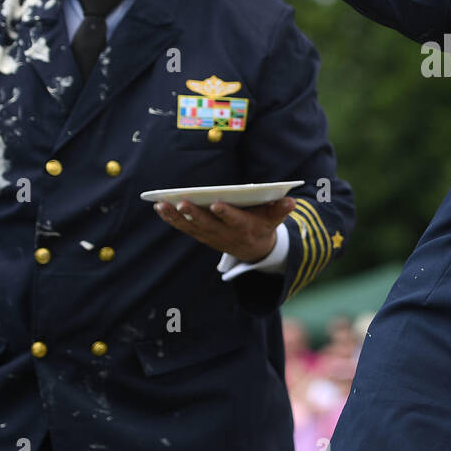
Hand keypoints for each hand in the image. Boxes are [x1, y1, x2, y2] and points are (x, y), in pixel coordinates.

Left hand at [155, 197, 295, 262]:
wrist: (254, 249)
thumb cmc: (263, 225)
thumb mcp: (274, 218)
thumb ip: (280, 209)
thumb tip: (290, 202)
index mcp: (244, 227)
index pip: (234, 220)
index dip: (226, 214)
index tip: (217, 203)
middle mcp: (225, 234)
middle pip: (208, 225)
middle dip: (194, 214)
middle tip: (182, 203)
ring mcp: (211, 236)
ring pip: (191, 227)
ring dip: (176, 217)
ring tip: (162, 204)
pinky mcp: (201, 235)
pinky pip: (184, 228)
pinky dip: (172, 219)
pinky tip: (160, 207)